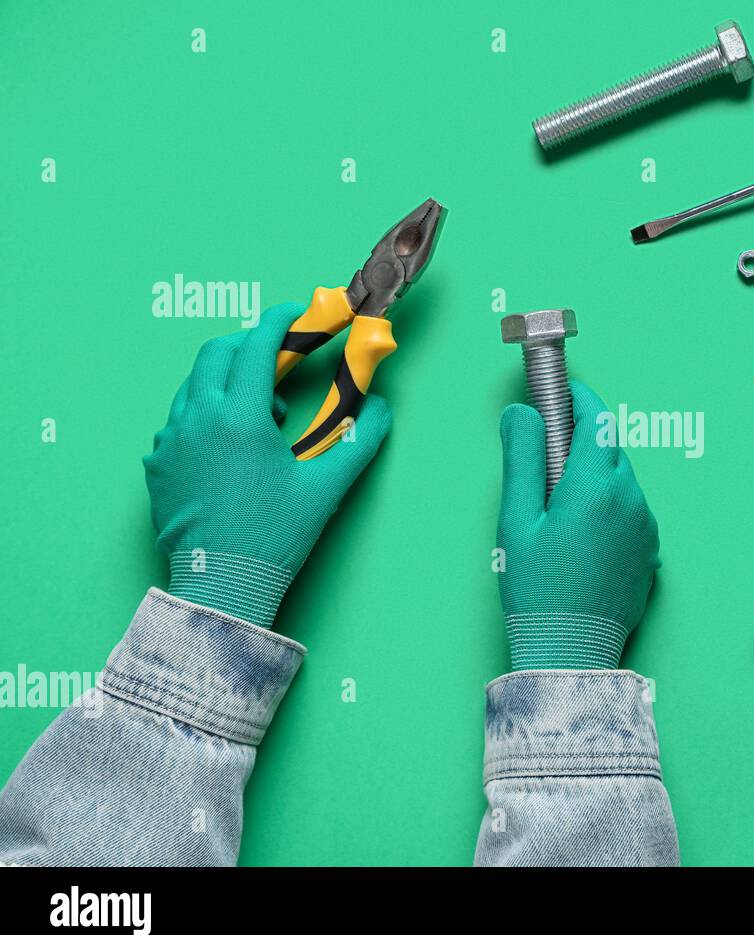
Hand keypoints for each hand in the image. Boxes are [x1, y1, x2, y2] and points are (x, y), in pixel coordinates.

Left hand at [143, 303, 391, 627]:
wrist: (222, 584)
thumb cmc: (275, 536)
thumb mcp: (328, 485)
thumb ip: (362, 438)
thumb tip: (380, 406)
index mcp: (240, 417)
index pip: (258, 345)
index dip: (282, 321)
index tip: (300, 314)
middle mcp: (198, 418)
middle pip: (218, 351)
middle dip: (251, 342)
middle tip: (281, 356)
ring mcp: (170, 440)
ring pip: (195, 384)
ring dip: (229, 381)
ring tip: (262, 414)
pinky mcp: (157, 463)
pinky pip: (179, 420)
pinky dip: (207, 414)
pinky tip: (231, 444)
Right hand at [497, 382, 659, 669]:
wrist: (570, 651)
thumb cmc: (537, 588)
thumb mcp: (517, 519)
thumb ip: (522, 457)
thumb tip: (523, 413)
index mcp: (597, 486)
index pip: (597, 420)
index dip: (578, 399)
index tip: (561, 393)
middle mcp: (631, 501)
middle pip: (612, 448)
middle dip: (584, 438)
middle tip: (549, 450)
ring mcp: (646, 528)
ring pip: (623, 480)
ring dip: (596, 474)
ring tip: (559, 501)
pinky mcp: (651, 553)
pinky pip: (632, 511)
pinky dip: (609, 505)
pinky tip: (581, 531)